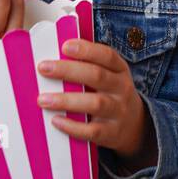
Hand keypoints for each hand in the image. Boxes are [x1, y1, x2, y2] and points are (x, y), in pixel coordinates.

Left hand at [36, 39, 155, 166]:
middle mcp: (122, 88)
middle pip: (97, 76)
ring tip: (42, 99)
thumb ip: (88, 67)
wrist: (134, 125)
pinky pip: (92, 130)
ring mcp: (118, 111)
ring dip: (66, 100)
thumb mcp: (110, 77)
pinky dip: (73, 126)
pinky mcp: (112, 132)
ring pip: (95, 103)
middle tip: (43, 68)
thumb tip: (52, 60)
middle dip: (68, 70)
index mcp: (120, 70)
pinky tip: (56, 121)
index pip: (107, 56)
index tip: (65, 46)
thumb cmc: (111, 94)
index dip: (87, 50)